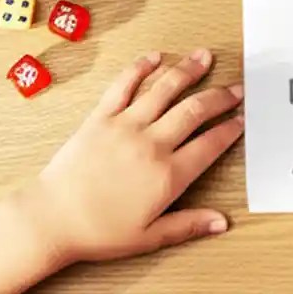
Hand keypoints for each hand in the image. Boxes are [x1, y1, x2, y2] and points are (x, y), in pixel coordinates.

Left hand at [28, 49, 243, 263]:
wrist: (52, 219)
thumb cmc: (98, 232)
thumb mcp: (149, 237)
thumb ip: (188, 225)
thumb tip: (222, 221)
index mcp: (168, 176)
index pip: (210, 144)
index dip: (229, 130)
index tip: (240, 120)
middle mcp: (151, 145)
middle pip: (195, 111)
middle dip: (220, 97)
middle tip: (236, 89)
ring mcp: (125, 126)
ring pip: (165, 90)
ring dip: (188, 71)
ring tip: (205, 57)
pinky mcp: (101, 117)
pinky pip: (124, 85)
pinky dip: (141, 68)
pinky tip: (155, 56)